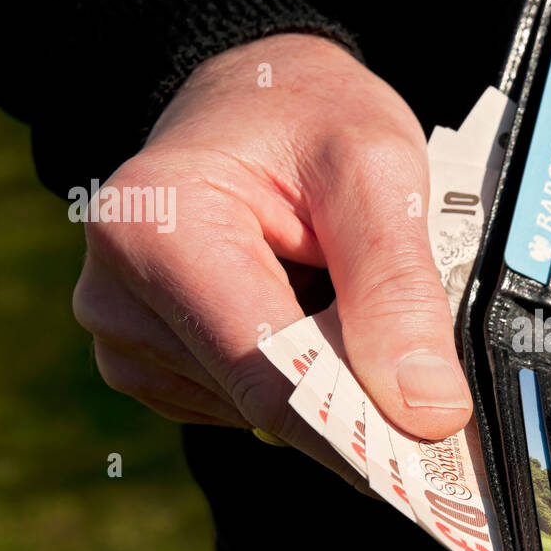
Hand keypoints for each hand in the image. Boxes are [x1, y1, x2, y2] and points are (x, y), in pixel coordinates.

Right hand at [72, 34, 470, 481]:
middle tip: (412, 347)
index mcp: (157, 228)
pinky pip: (244, 406)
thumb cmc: (311, 117)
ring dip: (322, 375)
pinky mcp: (148, 363)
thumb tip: (427, 413)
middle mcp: (117, 292)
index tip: (434, 453)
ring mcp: (124, 335)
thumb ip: (398, 290)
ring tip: (332, 291)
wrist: (257, 97)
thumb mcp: (376, 170)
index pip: (270, 375)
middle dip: (350, 391)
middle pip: (264, 400)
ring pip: (258, 412)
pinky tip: (300, 311)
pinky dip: (295, 375)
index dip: (361, 425)